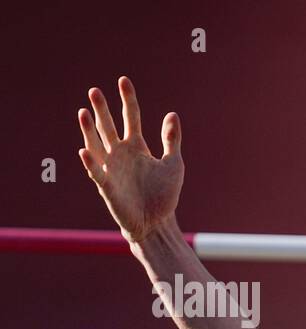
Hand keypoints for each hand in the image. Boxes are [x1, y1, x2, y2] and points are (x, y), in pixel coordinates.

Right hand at [77, 77, 183, 243]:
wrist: (158, 223)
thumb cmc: (164, 195)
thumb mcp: (174, 164)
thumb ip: (171, 140)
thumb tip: (172, 114)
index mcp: (137, 146)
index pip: (130, 117)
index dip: (127, 99)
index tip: (123, 80)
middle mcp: (120, 154)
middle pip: (108, 126)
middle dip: (102, 110)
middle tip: (95, 91)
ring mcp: (112, 168)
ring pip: (96, 144)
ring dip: (89, 130)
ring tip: (84, 112)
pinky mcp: (107, 186)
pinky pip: (96, 172)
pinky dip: (90, 162)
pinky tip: (84, 150)